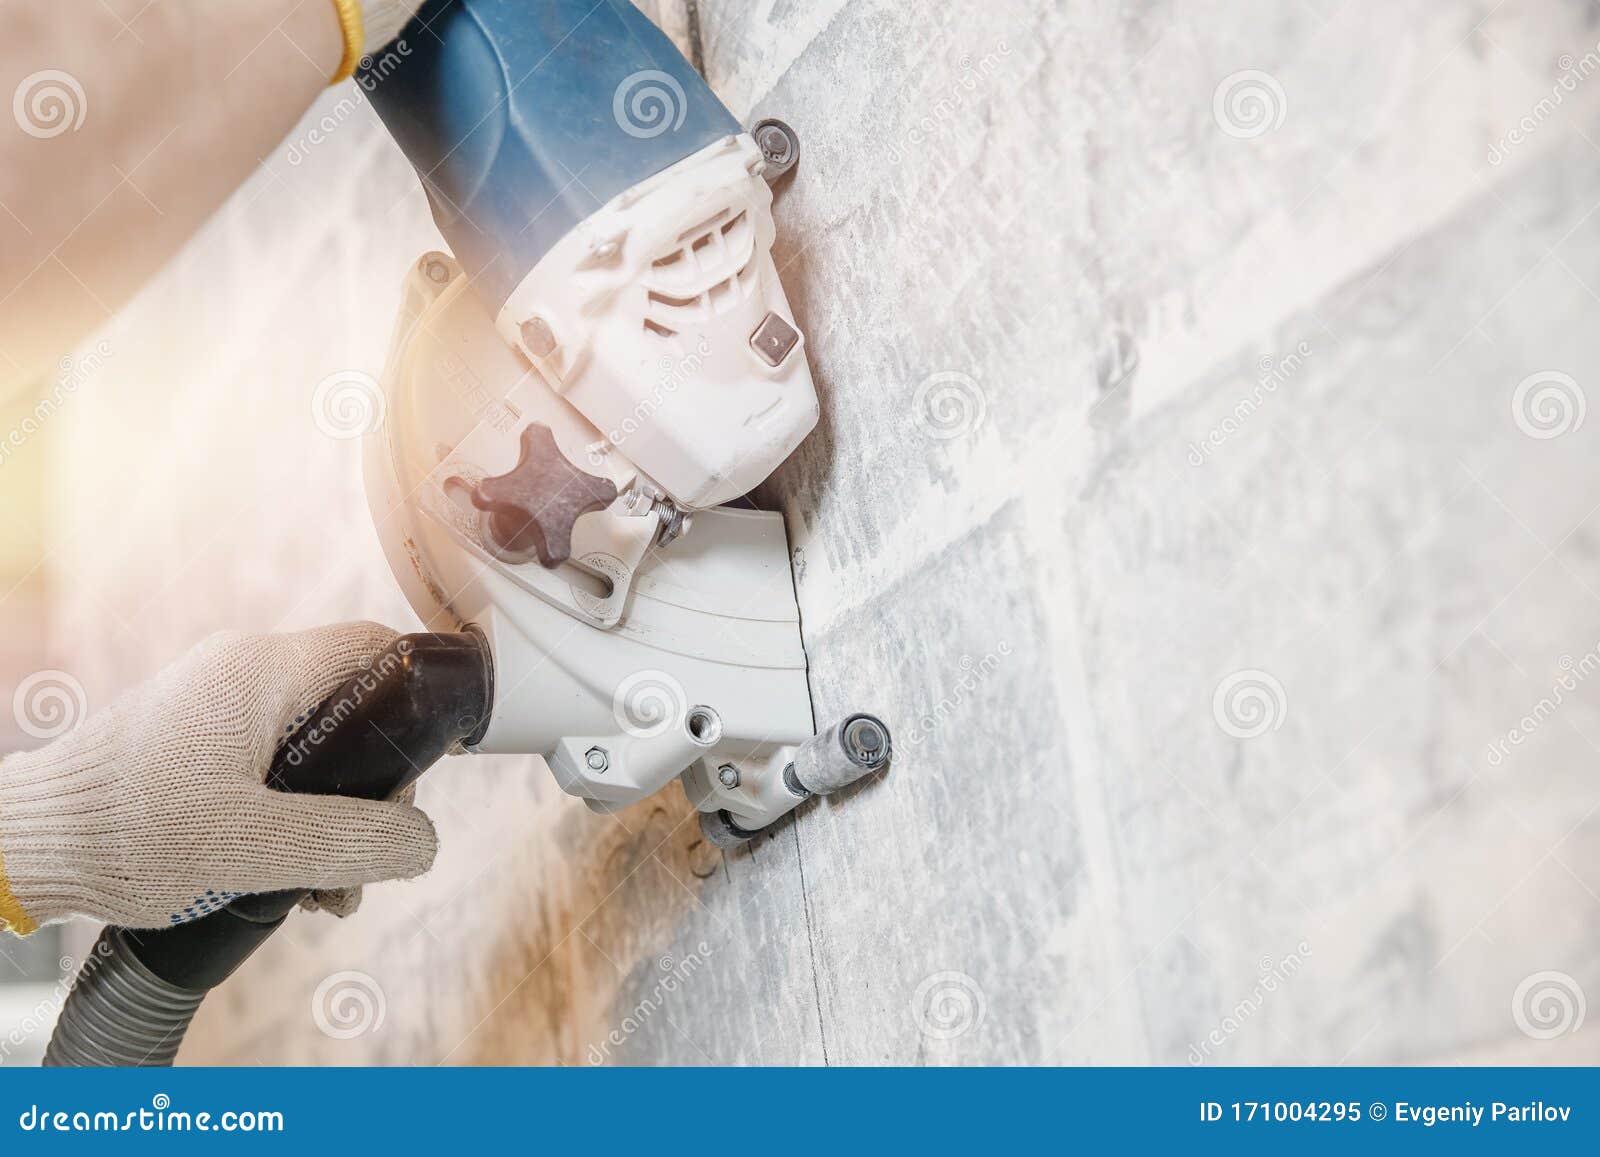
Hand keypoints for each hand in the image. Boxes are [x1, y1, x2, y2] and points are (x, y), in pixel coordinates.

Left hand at [0, 623, 437, 932]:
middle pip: (351, 707)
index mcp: (262, 672)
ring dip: (332, 811)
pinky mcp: (191, 740)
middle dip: (372, 786)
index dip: (418, 699)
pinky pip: (270, 761)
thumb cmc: (126, 836)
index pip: (378, 648)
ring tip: (321, 886)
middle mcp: (240, 672)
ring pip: (313, 743)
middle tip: (365, 852)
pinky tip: (282, 875)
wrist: (28, 850)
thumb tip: (423, 843)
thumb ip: (352, 840)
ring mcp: (213, 704)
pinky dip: (290, 811)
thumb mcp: (257, 848)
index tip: (424, 766)